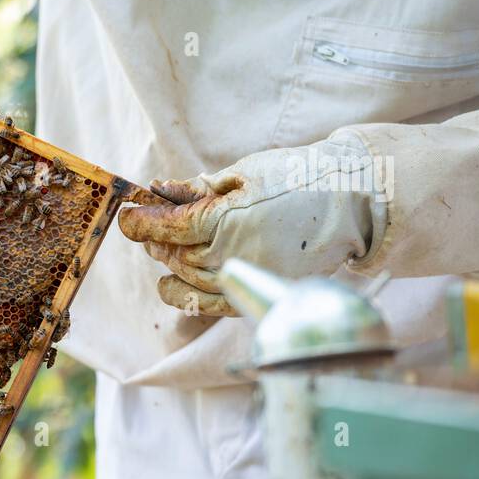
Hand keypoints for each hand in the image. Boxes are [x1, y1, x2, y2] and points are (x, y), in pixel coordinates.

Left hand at [119, 134, 384, 315]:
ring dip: (168, 263)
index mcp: (225, 221)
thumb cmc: (298, 178)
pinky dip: (182, 297)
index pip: (167, 227)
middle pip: (174, 254)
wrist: (351, 203)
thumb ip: (197, 189)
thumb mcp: (243, 174)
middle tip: (148, 226)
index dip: (140, 222)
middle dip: (155, 239)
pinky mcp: (258, 294)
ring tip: (163, 247)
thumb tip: (158, 190)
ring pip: (186, 279)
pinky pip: (207, 305)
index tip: (127, 215)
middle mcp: (231, 256)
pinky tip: (169, 284)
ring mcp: (244, 279)